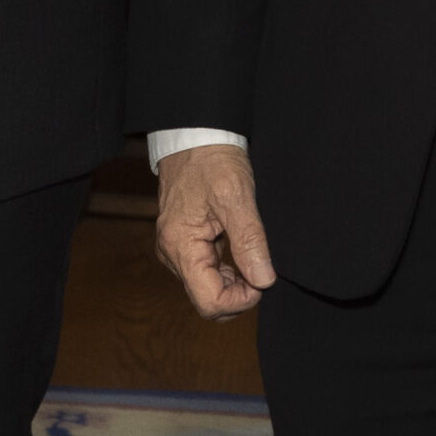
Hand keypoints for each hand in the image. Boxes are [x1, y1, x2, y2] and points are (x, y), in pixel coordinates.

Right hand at [155, 142, 275, 318]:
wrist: (195, 134)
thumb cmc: (211, 159)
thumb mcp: (236, 196)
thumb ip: (249, 241)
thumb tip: (264, 281)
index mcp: (180, 245)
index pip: (209, 302)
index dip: (241, 300)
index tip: (262, 278)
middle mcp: (172, 253)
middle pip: (207, 299)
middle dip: (238, 293)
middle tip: (259, 265)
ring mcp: (175, 248)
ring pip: (207, 287)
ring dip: (233, 281)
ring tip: (249, 252)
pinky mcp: (183, 241)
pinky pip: (205, 270)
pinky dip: (226, 269)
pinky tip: (237, 248)